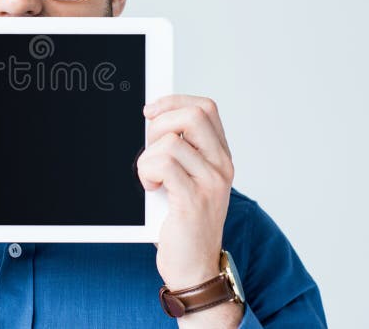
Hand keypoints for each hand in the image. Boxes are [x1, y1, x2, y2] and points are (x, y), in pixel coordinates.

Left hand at [136, 94, 241, 325]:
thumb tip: (151, 118)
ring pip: (171, 141)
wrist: (194, 266)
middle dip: (159, 125)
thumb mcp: (184, 178)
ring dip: (148, 157)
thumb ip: (178, 150)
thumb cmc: (181, 221)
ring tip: (150, 178)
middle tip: (148, 149)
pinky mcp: (193, 200)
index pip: (205, 107)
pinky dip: (147, 173)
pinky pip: (163, 165)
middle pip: (193, 115)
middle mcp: (221, 166)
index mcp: (220, 156)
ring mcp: (211, 183)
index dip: (173, 102)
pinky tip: (151, 188)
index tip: (150, 112)